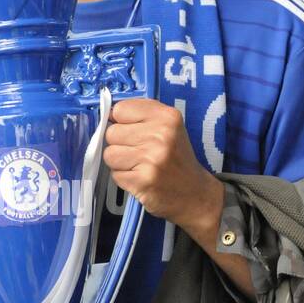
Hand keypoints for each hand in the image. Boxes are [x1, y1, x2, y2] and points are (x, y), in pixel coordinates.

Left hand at [103, 97, 215, 228]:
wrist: (194, 193)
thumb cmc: (176, 157)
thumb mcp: (169, 127)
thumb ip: (141, 115)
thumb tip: (108, 114)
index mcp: (167, 117)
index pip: (120, 109)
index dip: (120, 121)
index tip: (130, 130)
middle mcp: (161, 135)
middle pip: (112, 132)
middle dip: (119, 143)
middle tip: (138, 152)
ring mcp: (152, 159)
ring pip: (110, 154)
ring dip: (119, 162)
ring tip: (138, 165)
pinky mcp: (143, 181)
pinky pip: (115, 174)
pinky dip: (124, 178)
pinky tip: (140, 178)